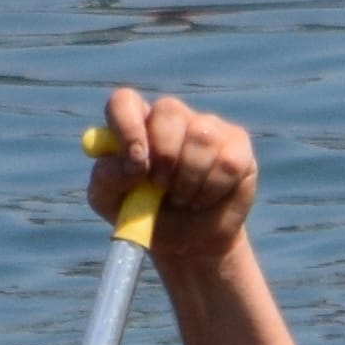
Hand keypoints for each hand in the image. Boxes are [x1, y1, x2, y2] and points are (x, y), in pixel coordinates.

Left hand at [96, 86, 257, 276]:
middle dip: (164, 155)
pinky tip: (205, 199)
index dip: (128, 126)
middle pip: (168, 110)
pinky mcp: (237, 145)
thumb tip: (132, 164)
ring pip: (201, 137)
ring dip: (189, 181)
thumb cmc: (144, 214)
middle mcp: (171, 118)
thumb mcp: (111, 202)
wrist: (187, 242)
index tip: (135, 162)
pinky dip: (213, 190)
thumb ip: (108, 178)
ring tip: (182, 200)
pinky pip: (228, 161)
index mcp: (134, 124)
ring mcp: (207, 127)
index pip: (124, 102)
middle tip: (160, 187)